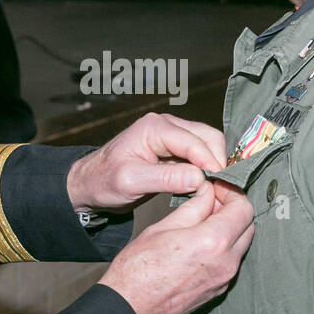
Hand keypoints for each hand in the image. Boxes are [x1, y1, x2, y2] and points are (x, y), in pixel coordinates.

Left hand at [66, 113, 226, 213]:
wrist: (90, 184)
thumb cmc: (103, 181)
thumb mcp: (131, 182)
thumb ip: (165, 179)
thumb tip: (199, 178)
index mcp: (154, 128)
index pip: (194, 141)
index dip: (211, 162)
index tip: (221, 183)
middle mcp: (166, 125)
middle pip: (207, 136)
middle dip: (217, 160)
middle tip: (222, 187)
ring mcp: (171, 135)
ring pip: (207, 144)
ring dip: (214, 164)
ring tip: (216, 188)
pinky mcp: (174, 149)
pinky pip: (199, 154)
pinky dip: (206, 168)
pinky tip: (206, 185)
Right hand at [101, 179, 253, 313]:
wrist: (130, 308)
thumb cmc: (138, 269)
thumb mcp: (163, 227)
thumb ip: (193, 207)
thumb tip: (207, 192)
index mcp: (212, 242)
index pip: (243, 209)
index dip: (231, 192)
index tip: (216, 188)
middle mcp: (225, 263)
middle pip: (248, 226)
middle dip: (233, 209)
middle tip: (211, 201)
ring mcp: (224, 279)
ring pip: (241, 244)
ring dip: (229, 228)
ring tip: (203, 220)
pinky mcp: (218, 290)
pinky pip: (231, 261)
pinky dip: (224, 246)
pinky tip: (201, 241)